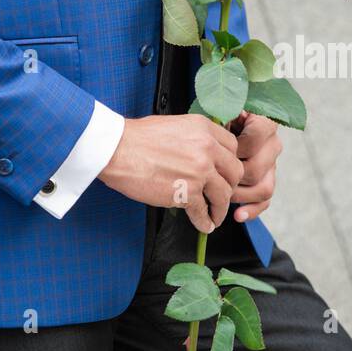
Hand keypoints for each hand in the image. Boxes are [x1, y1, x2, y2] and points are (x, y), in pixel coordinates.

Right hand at [98, 114, 243, 234]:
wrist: (116, 150)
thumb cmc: (137, 137)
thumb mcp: (174, 125)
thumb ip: (195, 137)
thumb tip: (204, 154)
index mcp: (204, 128)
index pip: (233, 148)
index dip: (229, 163)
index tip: (224, 173)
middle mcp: (207, 148)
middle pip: (235, 172)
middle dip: (229, 185)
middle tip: (221, 193)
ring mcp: (199, 172)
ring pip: (224, 195)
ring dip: (220, 208)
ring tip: (214, 215)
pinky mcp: (187, 193)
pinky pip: (204, 212)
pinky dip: (205, 222)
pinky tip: (203, 225)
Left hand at [226, 110, 283, 221]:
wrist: (225, 122)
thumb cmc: (219, 115)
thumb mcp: (221, 108)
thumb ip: (223, 116)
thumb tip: (221, 127)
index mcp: (265, 122)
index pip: (256, 138)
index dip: (236, 147)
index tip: (219, 149)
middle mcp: (273, 144)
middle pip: (255, 169)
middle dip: (232, 177)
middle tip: (213, 177)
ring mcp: (272, 164)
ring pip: (263, 188)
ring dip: (240, 196)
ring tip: (221, 197)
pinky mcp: (268, 180)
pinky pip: (265, 200)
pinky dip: (252, 210)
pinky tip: (238, 215)